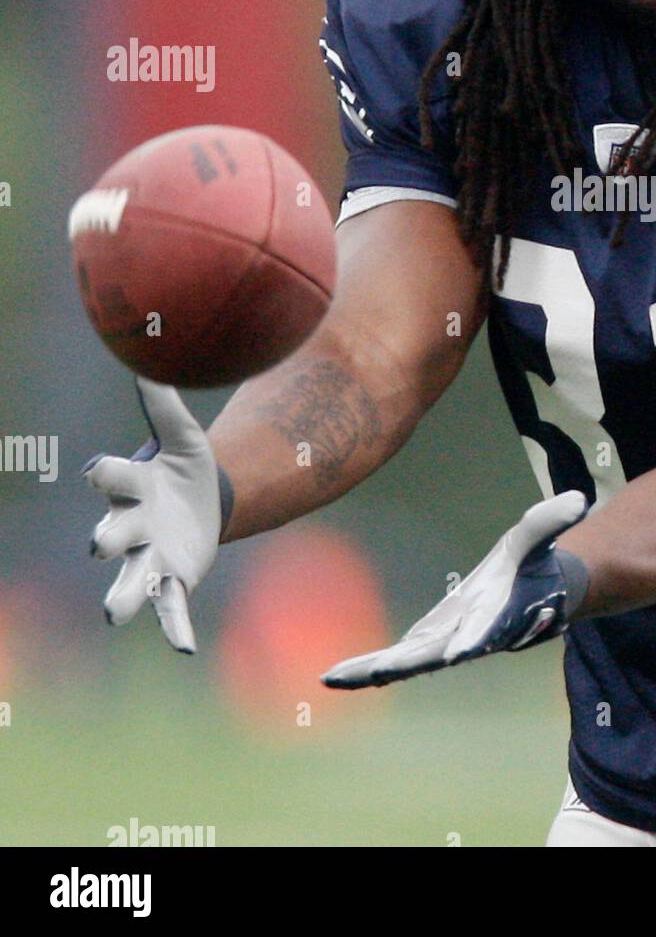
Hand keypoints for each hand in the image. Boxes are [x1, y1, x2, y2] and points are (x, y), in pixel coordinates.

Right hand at [83, 378, 221, 652]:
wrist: (206, 502)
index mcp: (132, 487)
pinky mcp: (172, 580)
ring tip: (113, 614)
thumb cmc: (186, 468)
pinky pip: (170, 608)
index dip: (105, 474)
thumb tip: (150, 361)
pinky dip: (175, 627)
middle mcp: (132, 526)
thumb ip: (166, 407)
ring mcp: (149, 557)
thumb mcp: (185, 438)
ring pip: (130, 581)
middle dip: (107, 539)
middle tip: (102, 545)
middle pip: (112, 534)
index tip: (97, 472)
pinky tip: (185, 647)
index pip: (111, 479)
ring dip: (122, 597)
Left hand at [323, 490, 588, 688]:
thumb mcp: (539, 536)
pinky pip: (397, 658)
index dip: (473, 638)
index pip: (486, 627)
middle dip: (403, 663)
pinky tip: (338, 675)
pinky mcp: (430, 641)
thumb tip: (579, 501)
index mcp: (496, 614)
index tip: (457, 653)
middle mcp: (468, 636)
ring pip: (406, 661)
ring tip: (333, 677)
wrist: (532, 594)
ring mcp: (446, 642)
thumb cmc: (535, 563)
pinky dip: (369, 667)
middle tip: (373, 673)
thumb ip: (551, 521)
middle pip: (434, 654)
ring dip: (372, 670)